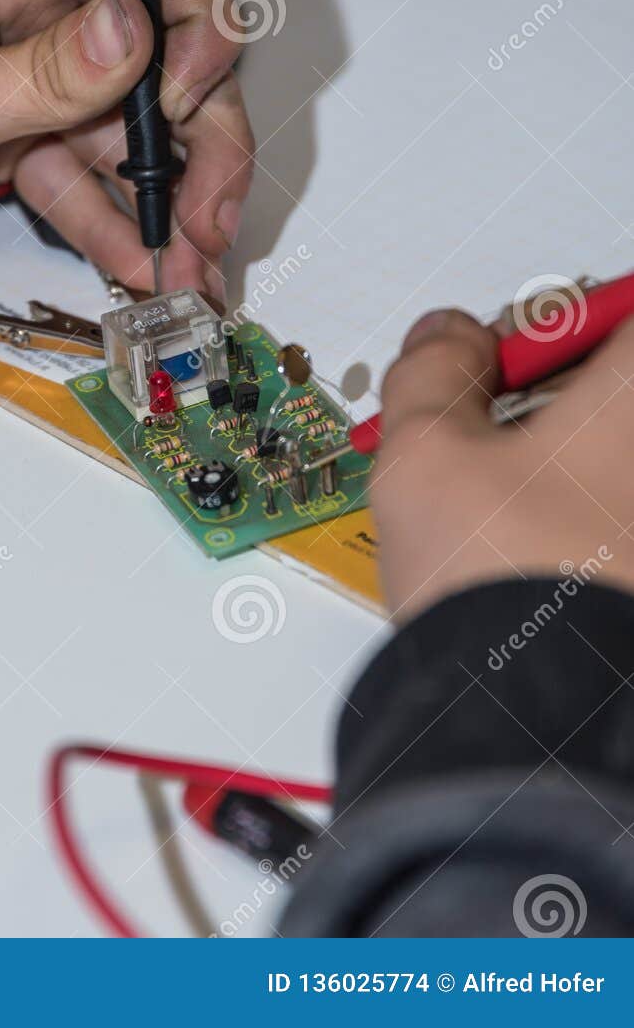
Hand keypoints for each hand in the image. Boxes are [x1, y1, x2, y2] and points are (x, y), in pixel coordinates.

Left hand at [0, 0, 253, 296]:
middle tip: (211, 214)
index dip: (192, 18)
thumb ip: (39, 72)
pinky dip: (113, 216)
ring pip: (133, 121)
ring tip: (188, 267)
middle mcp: (32, 9)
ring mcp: (24, 73)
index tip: (186, 98)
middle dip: (202, 133)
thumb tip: (138, 29)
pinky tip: (138, 263)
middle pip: (163, 50)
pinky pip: (82, 169)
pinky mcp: (9, 129)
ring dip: (168, 192)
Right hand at [371, 307, 633, 619]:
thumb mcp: (429, 449)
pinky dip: (577, 537)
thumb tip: (449, 337)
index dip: (560, 325)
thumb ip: (437, 370)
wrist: (537, 725)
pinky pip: (610, 535)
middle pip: (615, 402)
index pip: (617, 319)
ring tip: (494, 515)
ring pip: (611, 474)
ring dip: (564, 475)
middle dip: (558, 406)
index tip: (509, 355)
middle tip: (489, 435)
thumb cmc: (503, 582)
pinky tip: (527, 568)